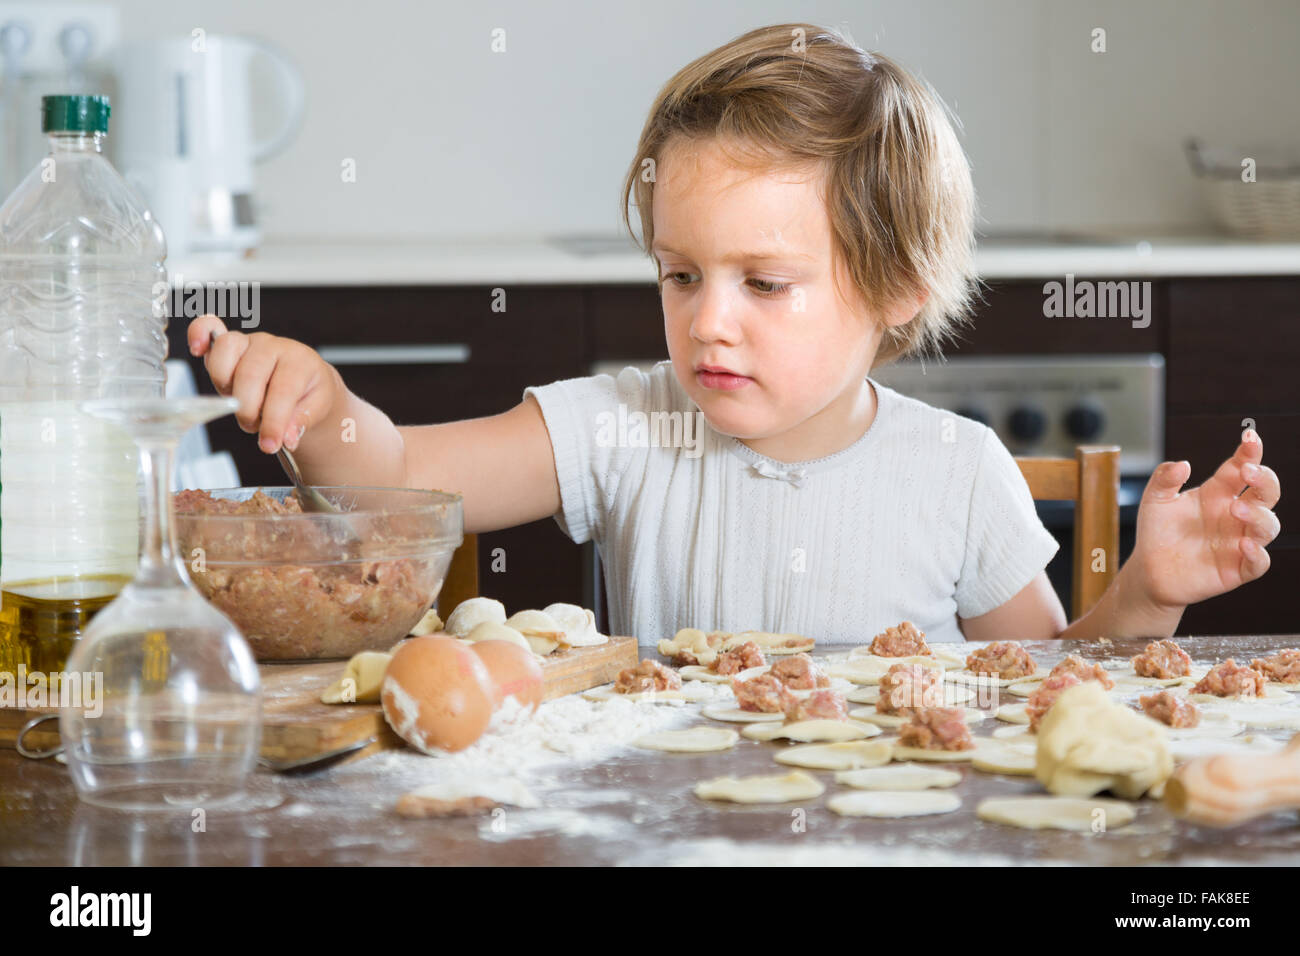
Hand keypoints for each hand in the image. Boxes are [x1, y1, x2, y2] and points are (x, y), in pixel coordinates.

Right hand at [186, 315, 343, 454]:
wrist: (306, 380)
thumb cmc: (309, 393)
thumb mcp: (315, 410)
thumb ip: (300, 423)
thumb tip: (285, 437)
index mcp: (300, 361)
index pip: (282, 391)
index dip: (273, 422)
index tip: (270, 444)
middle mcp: (273, 346)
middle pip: (249, 375)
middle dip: (247, 410)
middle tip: (254, 426)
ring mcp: (249, 342)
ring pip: (225, 353)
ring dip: (225, 387)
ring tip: (238, 404)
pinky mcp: (229, 344)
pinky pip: (210, 328)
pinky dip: (199, 333)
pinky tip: (198, 348)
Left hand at [1128, 430, 1280, 610]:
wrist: (1149, 570)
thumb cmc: (1157, 531)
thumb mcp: (1154, 500)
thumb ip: (1164, 479)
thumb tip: (1182, 464)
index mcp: (1218, 493)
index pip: (1242, 468)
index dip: (1250, 452)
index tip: (1250, 437)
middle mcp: (1235, 514)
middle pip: (1266, 493)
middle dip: (1264, 479)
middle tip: (1249, 472)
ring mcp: (1239, 541)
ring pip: (1268, 525)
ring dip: (1258, 515)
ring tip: (1235, 509)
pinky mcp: (1237, 569)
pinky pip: (1258, 562)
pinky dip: (1257, 554)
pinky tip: (1244, 545)